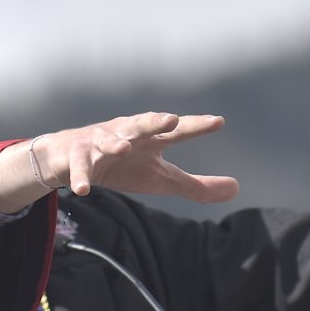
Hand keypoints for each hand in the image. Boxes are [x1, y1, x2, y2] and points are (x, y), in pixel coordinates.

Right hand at [0, 112, 238, 212]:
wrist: (73, 159)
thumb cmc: (124, 165)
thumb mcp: (161, 178)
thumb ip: (196, 185)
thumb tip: (237, 189)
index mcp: (151, 139)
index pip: (177, 131)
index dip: (196, 126)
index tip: (218, 122)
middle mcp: (127, 133)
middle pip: (142, 125)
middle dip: (154, 121)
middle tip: (171, 120)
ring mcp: (99, 143)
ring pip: (107, 140)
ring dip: (114, 143)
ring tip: (124, 147)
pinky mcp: (76, 156)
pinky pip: (78, 168)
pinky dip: (79, 177)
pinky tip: (83, 190)